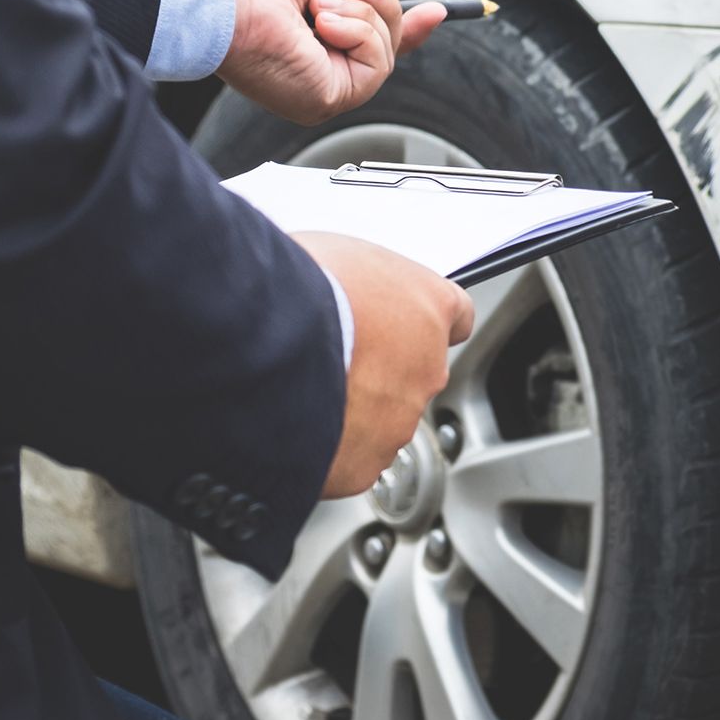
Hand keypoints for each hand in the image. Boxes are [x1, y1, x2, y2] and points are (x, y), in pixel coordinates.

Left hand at [213, 0, 445, 124]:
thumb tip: (398, 0)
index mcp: (314, 37)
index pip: (372, 43)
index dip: (407, 28)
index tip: (435, 12)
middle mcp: (319, 66)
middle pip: (389, 45)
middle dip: (384, 9)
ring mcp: (325, 86)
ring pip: (387, 52)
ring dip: (362, 16)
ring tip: (317, 6)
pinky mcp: (328, 98)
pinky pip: (377, 65)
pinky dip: (358, 33)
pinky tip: (323, 24)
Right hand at [292, 232, 474, 497]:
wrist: (263, 345)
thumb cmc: (298, 288)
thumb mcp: (339, 254)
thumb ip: (362, 280)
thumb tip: (346, 285)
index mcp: (429, 308)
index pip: (456, 316)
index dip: (425, 322)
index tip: (409, 327)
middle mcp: (427, 369)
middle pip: (414, 374)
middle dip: (380, 371)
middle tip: (333, 358)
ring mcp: (398, 421)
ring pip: (382, 420)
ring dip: (352, 411)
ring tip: (304, 392)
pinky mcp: (364, 465)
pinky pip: (349, 459)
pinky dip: (327, 449)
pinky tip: (294, 428)